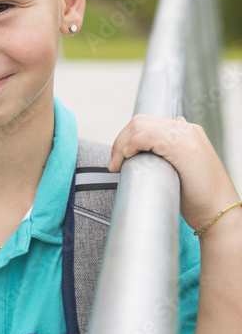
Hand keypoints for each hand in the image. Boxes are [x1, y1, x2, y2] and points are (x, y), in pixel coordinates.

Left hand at [108, 115, 238, 232]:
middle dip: (120, 140)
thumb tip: (151, 145)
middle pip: (140, 121)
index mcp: (186, 132)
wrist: (219, 212)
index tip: (119, 158)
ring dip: (121, 144)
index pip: (147, 123)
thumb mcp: (181, 169)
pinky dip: (132, 145)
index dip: (127, 138)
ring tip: (117, 165)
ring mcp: (185, 136)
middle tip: (114, 164)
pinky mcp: (182, 147)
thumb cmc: (198, 198)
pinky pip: (147, 136)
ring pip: (140, 125)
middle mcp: (187, 129)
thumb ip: (169, 155)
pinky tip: (128, 158)